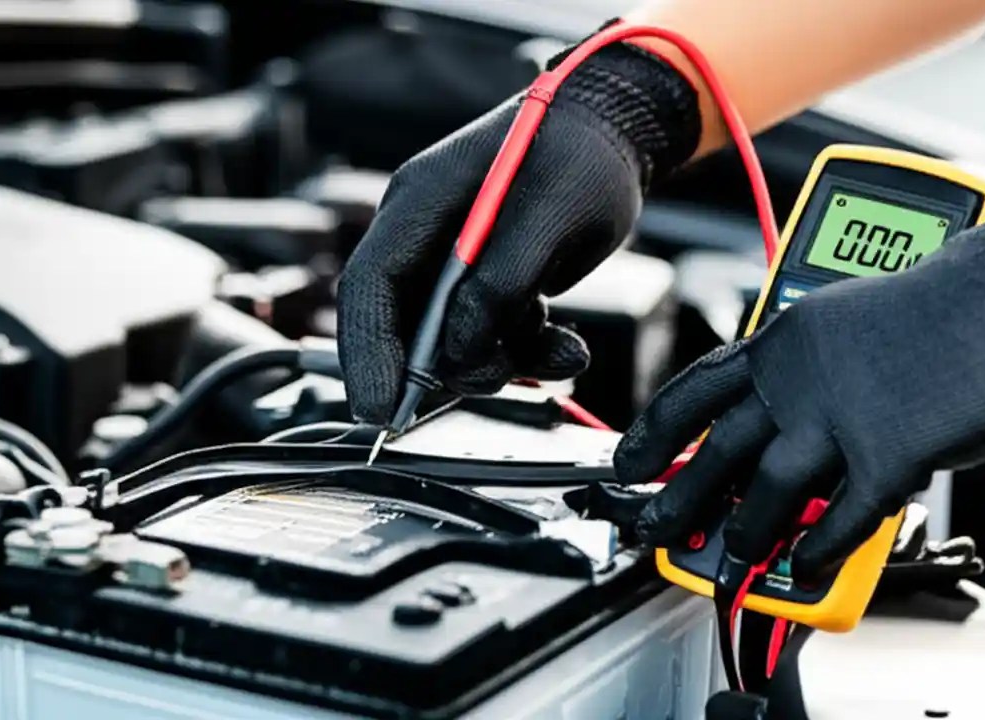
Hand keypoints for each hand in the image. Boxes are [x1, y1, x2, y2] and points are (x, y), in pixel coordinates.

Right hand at [337, 39, 700, 424]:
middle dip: (446, 366)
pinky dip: (525, 351)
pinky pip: (490, 335)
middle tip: (497, 378)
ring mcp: (453, 261)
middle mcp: (425, 235)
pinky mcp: (486, 281)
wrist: (616, 131)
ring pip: (451, 341)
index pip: (369, 286)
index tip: (379, 408)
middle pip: (403, 322)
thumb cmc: (582, 152)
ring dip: (501, 361)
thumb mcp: (549, 216)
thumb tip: (462, 346)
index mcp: (419, 202)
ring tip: (559, 352)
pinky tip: (565, 347)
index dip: (367, 351)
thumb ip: (501, 283)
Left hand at [617, 170, 984, 580]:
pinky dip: (821, 547)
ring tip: (733, 557)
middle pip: (716, 448)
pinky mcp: (889, 455)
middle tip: (655, 525)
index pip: (697, 387)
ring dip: (746, 531)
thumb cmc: (951, 299)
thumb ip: (811, 366)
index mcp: (786, 336)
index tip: (630, 460)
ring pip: (767, 489)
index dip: (656, 430)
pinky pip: (842, 518)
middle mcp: (799, 377)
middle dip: (680, 497)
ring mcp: (840, 417)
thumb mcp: (851, 318)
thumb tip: (788, 413)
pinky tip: (807, 559)